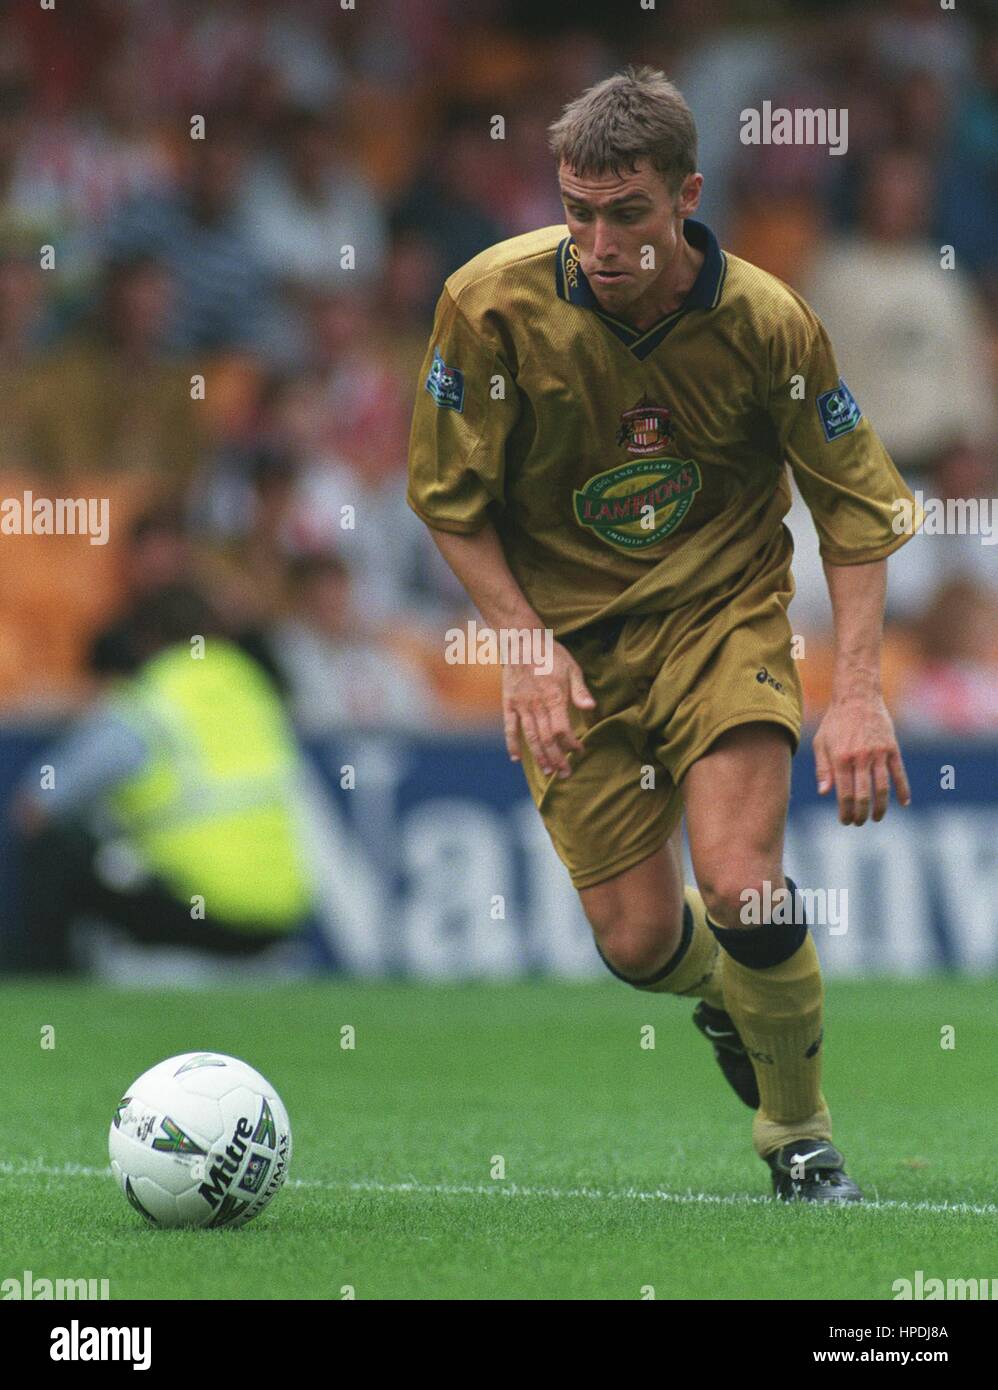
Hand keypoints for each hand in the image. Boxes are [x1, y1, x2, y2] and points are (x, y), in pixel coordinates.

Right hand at [502, 641, 595, 778]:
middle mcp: (537, 704)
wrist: (521, 640)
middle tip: (565, 774)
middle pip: (547, 738)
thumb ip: (580, 691)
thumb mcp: (571, 668)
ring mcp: (521, 705)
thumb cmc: (551, 654)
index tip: (580, 750)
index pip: (562, 729)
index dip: (571, 744)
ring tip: (547, 771)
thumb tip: (591, 707)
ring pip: (530, 737)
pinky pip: (509, 727)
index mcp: (554, 696)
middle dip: (557, 758)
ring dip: (539, 756)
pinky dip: (512, 743)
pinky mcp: (508, 703)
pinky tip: (516, 758)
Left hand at [813, 692, 910, 824]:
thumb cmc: (835, 721)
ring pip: (882, 788)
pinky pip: (899, 773)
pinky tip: (904, 803)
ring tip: (877, 817)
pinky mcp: (892, 748)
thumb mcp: (821, 742)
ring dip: (881, 807)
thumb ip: (823, 769)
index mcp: (840, 758)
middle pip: (863, 795)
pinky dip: (904, 789)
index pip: (844, 794)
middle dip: (861, 814)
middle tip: (859, 822)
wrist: (857, 696)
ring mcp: (878, 753)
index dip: (845, 812)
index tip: (845, 820)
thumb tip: (824, 793)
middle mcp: (860, 758)